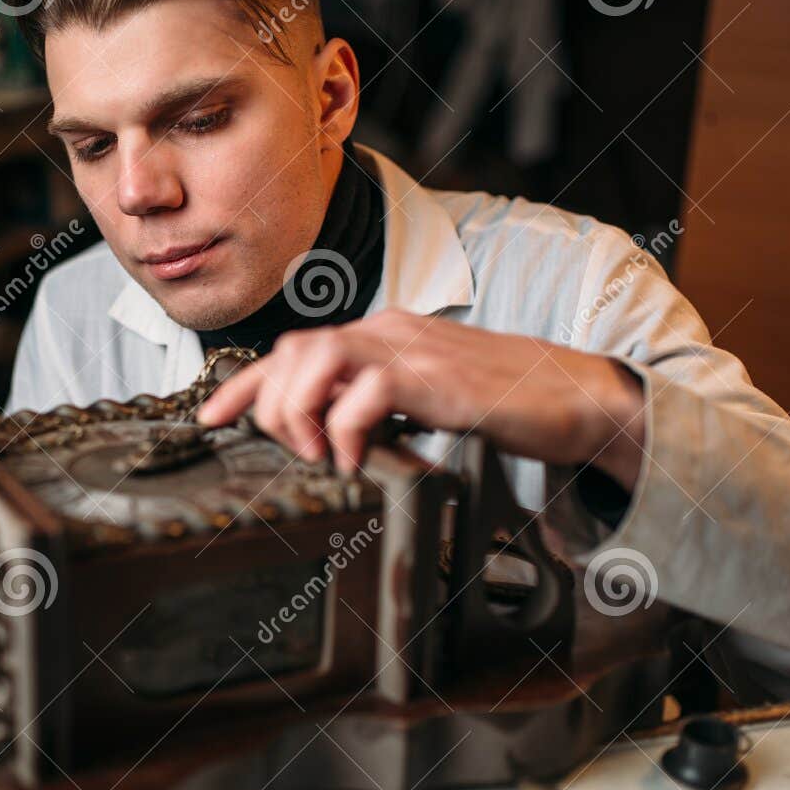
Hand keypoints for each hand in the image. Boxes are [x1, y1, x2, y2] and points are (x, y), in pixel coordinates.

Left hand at [196, 310, 647, 487]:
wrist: (578, 397)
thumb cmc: (506, 404)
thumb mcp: (427, 403)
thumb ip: (380, 408)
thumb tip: (333, 439)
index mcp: (384, 336)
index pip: (294, 348)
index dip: (244, 384)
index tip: (211, 418)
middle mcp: (391, 332)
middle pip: (293, 349)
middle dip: (269, 403)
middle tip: (291, 451)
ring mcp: (413, 349)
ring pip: (316, 358)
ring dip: (300, 411)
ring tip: (318, 453)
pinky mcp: (437, 377)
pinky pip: (365, 391)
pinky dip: (345, 428)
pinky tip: (356, 458)